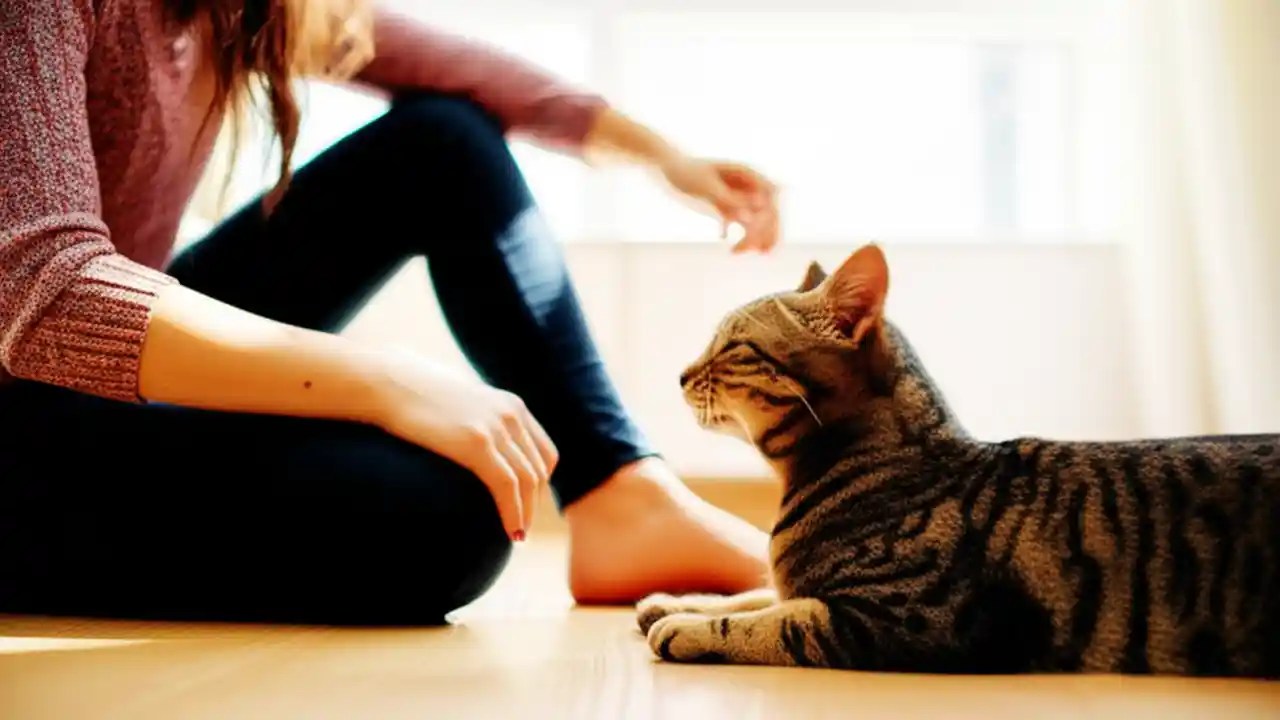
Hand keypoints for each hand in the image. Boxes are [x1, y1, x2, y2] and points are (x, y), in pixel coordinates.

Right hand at [371, 349, 557, 540]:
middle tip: (521, 527)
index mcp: (510, 405)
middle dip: (534, 503)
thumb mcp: (459, 407)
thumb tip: (475, 448)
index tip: (527, 505)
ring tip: (517, 535)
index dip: (540, 484)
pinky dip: (513, 512)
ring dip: (526, 513)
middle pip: (539, 469)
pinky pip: (507, 486)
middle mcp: (510, 414)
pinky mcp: (477, 442)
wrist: (388, 384)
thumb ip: (477, 424)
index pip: (544, 452)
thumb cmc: (414, 398)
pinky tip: (510, 531)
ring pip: (528, 481)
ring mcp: (496, 426)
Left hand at [659, 155, 780, 253]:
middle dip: (767, 233)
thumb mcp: (706, 187)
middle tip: (759, 252)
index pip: (771, 197)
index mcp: (748, 174)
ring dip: (756, 239)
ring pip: (759, 222)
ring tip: (739, 253)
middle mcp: (749, 186)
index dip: (770, 216)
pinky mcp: (730, 210)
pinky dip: (742, 240)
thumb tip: (754, 213)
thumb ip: (730, 200)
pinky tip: (731, 251)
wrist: (668, 171)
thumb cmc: (686, 174)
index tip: (752, 230)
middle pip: (769, 212)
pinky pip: (745, 228)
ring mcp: (740, 199)